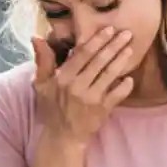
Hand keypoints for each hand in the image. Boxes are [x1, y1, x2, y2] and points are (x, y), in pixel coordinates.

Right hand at [32, 26, 134, 143]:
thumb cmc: (51, 108)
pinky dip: (124, 86)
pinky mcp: (102, 110)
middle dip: (114, 45)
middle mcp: (78, 86)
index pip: (82, 53)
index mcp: (63, 77)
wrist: (62, 137)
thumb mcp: (40, 84)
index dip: (97, 40)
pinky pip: (117, 95)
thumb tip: (36, 37)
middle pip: (99, 61)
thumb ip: (42, 60)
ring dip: (121, 60)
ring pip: (109, 74)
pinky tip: (130, 78)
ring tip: (130, 49)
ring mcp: (91, 98)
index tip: (109, 29)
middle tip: (127, 33)